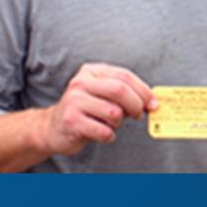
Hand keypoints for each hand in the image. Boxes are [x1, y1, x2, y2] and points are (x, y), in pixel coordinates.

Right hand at [40, 62, 157, 155]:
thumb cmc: (85, 111)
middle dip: (136, 105)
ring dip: (119, 123)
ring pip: (114, 113)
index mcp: (91, 71)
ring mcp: (74, 101)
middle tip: (138, 115)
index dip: (143, 90)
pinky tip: (101, 133)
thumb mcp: (103, 95)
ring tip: (109, 123)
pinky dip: (109, 135)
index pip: (124, 76)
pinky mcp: (72, 121)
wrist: (53, 128)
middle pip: (120, 90)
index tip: (153, 103)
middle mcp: (81, 83)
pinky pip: (104, 131)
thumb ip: (126, 94)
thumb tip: (152, 102)